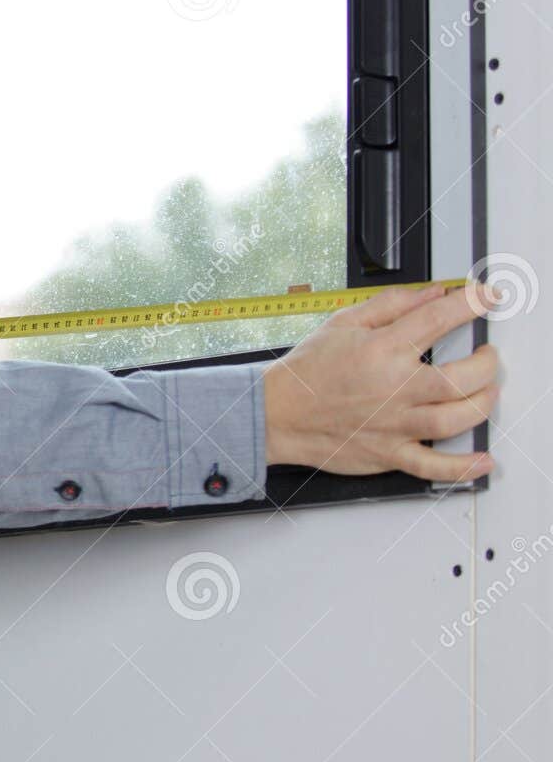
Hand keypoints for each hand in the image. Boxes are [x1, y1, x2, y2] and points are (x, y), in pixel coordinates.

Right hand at [262, 278, 501, 481]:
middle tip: (486, 355)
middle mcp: (394, 387)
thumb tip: (434, 294)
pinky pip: (432, 465)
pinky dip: (462, 466)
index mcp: (382, 350)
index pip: (441, 318)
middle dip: (487, 362)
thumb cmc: (305, 372)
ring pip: (458, 418)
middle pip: (465, 376)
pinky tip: (482, 460)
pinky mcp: (388, 453)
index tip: (487, 298)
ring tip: (486, 391)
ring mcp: (394, 424)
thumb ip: (392, 304)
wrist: (275, 414)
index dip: (474, 302)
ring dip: (484, 403)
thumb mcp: (343, 323)